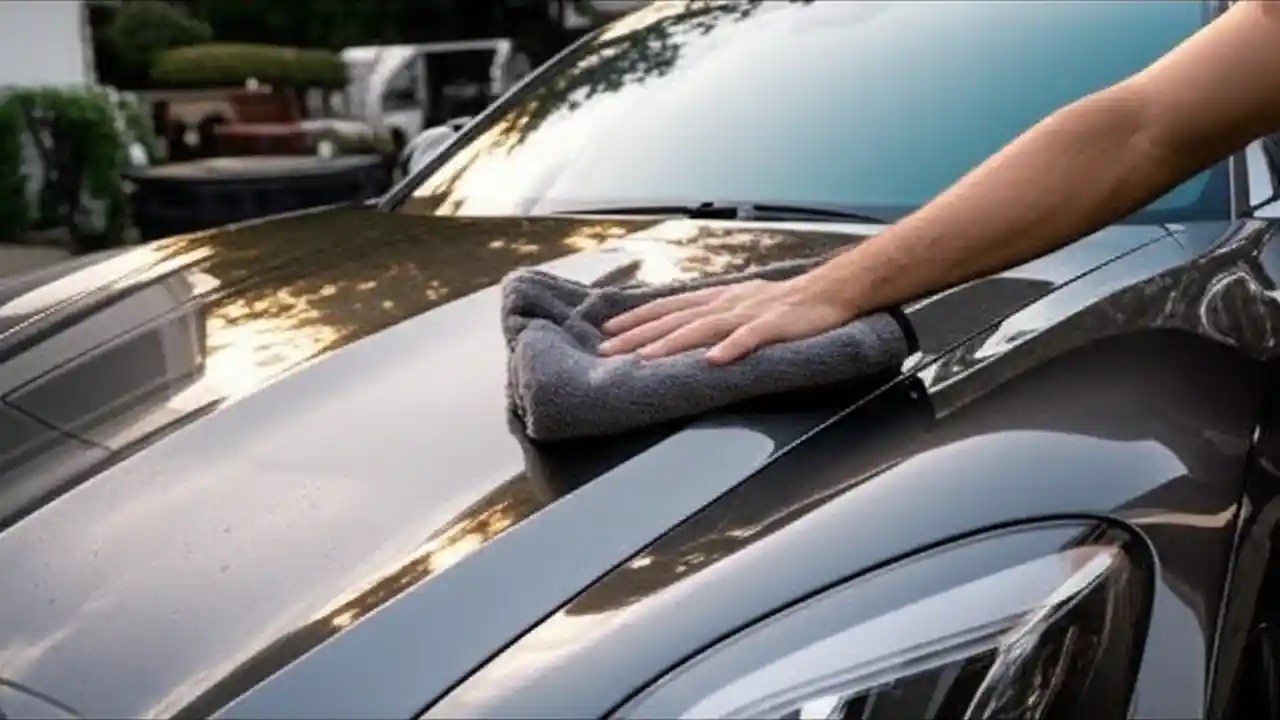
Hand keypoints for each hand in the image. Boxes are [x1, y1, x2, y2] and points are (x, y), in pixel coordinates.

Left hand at [596, 275, 858, 364]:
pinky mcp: (775, 326)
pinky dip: (731, 348)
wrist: (830, 291)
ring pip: (704, 328)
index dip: (637, 319)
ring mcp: (750, 314)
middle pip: (676, 319)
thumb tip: (680, 328)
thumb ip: (712, 315)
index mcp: (718, 299)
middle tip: (608, 352)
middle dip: (639, 335)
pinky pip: (750, 338)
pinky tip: (714, 361)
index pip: (669, 307)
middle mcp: (726, 303)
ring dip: (672, 343)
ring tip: (646, 358)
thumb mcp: (742, 303)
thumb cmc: (786, 302)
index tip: (607, 332)